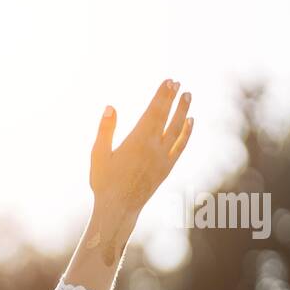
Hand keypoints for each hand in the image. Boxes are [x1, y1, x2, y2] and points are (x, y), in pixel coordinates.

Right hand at [89, 79, 192, 215]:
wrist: (119, 208)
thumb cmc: (104, 182)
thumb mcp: (98, 155)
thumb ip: (105, 130)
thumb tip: (110, 107)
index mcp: (137, 141)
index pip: (154, 112)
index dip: (163, 95)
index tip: (169, 81)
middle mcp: (154, 148)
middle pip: (168, 117)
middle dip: (174, 99)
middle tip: (179, 84)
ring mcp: (163, 158)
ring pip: (178, 130)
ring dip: (183, 111)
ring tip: (187, 97)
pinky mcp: (167, 168)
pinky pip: (181, 146)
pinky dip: (187, 132)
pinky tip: (190, 122)